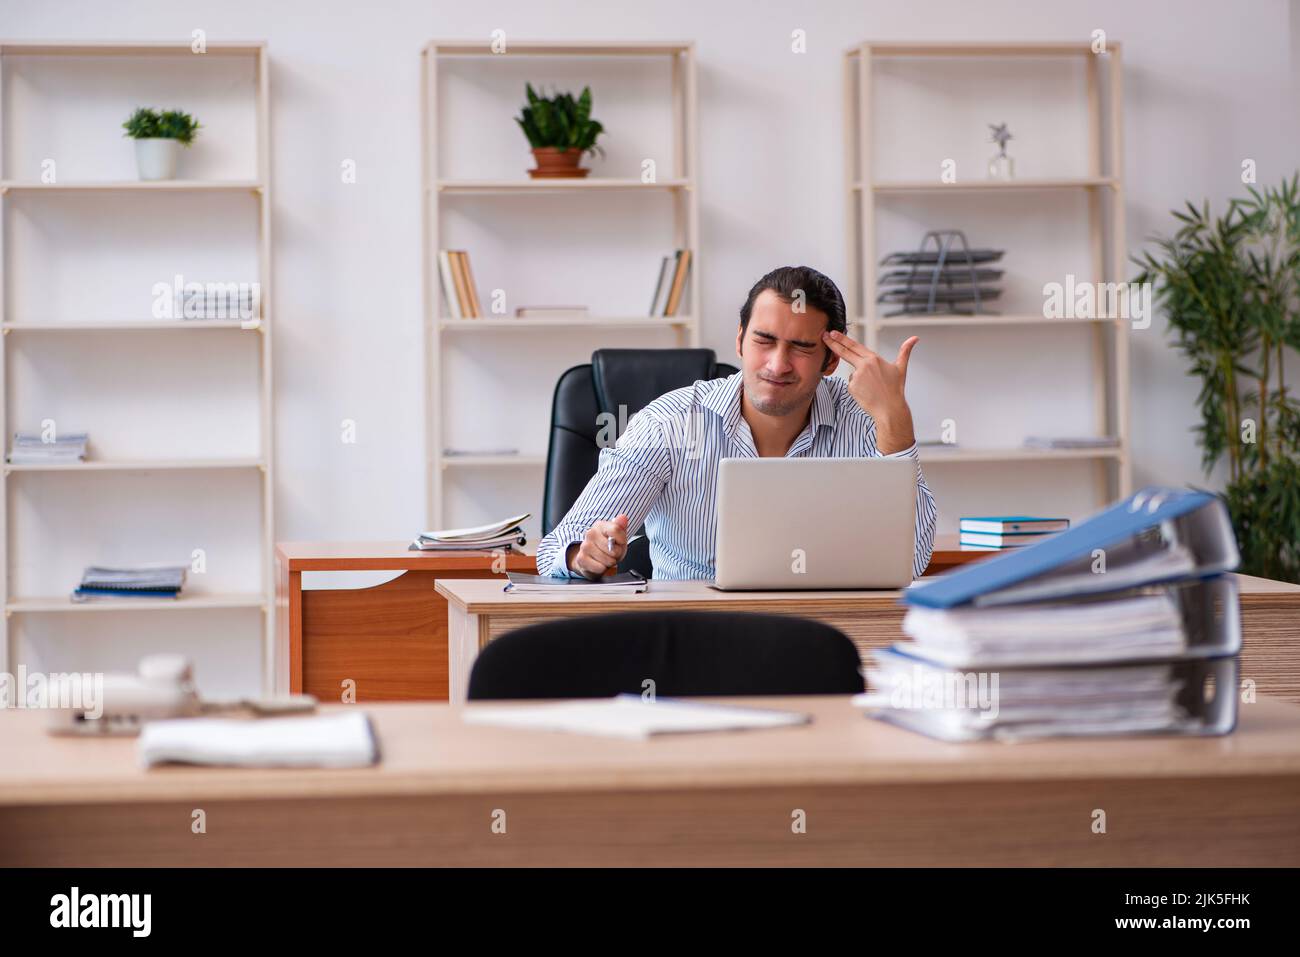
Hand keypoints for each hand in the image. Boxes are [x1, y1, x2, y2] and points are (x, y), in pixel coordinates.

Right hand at [566, 513, 628, 579]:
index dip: (622, 541)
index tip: (619, 543)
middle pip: (613, 548)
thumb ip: (621, 527)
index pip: (616, 530)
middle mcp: (590, 534)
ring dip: (609, 563)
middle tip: (612, 554)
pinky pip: (600, 568)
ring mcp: (584, 546)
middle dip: (616, 554)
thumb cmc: (607, 547)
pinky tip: (599, 565)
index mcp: (600, 525)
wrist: (593, 559)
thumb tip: (623, 517)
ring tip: (605, 559)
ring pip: (607, 559)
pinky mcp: (581, 559)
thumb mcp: (618, 537)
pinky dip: (602, 569)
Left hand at [822, 331, 917, 453]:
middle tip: (824, 336)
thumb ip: (905, 351)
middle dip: (833, 343)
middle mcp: (863, 365)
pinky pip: (852, 384)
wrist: (890, 409)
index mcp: (873, 359)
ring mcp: (856, 376)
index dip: (842, 338)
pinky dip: (858, 388)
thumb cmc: (895, 389)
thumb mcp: (900, 368)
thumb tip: (915, 338)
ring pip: (853, 373)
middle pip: (844, 352)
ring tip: (872, 387)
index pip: (854, 346)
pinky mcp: (852, 387)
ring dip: (860, 378)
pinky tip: (866, 392)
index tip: (832, 332)